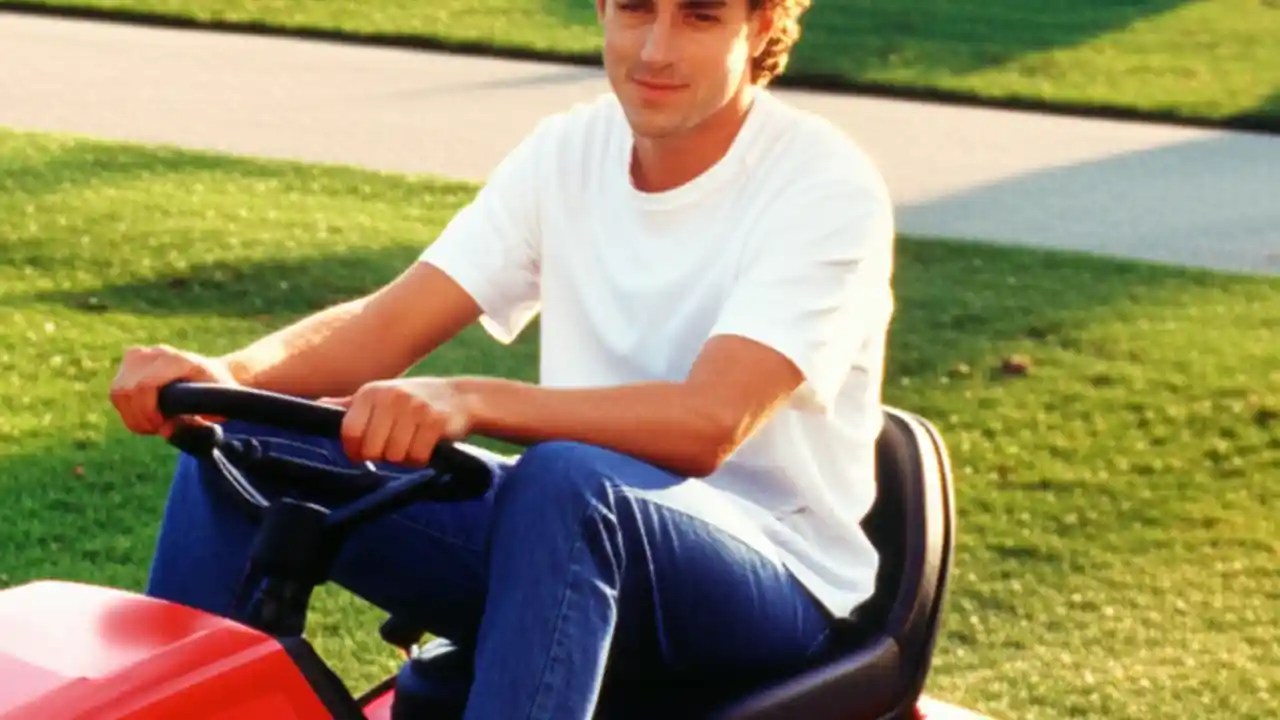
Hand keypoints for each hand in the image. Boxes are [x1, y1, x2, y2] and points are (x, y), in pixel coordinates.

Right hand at [109, 344, 239, 436]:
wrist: (212, 373)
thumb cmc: (216, 393)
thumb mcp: (216, 408)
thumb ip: (194, 422)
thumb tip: (166, 431)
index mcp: (179, 361)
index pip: (144, 386)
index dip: (147, 412)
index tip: (161, 427)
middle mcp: (156, 353)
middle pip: (126, 391)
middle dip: (139, 418)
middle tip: (158, 428)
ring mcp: (140, 354)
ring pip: (118, 393)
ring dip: (132, 416)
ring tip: (153, 424)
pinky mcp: (130, 360)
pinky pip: (117, 392)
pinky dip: (128, 410)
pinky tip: (146, 416)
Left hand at [322, 378, 473, 466]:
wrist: (459, 397)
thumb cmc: (411, 401)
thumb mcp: (379, 396)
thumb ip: (348, 405)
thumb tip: (316, 405)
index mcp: (370, 393)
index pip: (350, 434)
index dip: (355, 451)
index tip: (364, 454)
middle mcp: (391, 397)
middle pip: (372, 450)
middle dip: (382, 457)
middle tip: (393, 447)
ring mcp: (415, 408)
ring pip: (395, 456)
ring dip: (403, 459)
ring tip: (411, 444)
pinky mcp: (436, 421)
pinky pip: (417, 457)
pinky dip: (420, 459)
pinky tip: (425, 446)